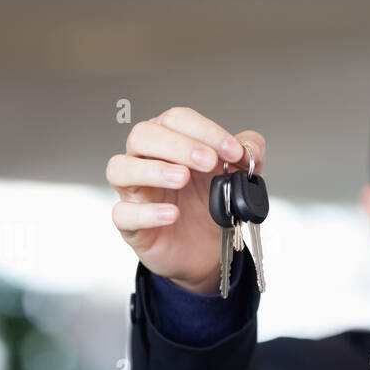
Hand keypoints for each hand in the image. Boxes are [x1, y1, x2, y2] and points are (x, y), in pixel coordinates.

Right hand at [107, 106, 265, 294]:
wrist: (206, 250)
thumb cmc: (210, 205)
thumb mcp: (238, 177)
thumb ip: (248, 155)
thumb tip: (248, 145)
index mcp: (170, 140)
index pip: (176, 119)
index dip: (205, 130)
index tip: (232, 150)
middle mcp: (145, 159)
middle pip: (143, 135)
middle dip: (178, 145)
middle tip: (208, 161)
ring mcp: (134, 191)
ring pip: (120, 167)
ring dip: (153, 170)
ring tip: (183, 178)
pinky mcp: (130, 223)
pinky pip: (123, 213)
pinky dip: (147, 212)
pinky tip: (172, 213)